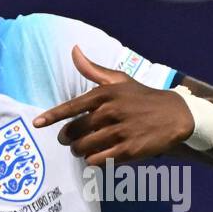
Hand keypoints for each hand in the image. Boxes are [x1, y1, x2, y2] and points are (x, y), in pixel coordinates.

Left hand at [32, 45, 193, 165]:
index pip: (71, 107)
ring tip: (84, 148)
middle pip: (73, 132)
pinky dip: (93, 160)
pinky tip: (98, 156)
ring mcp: (119, 131)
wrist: (176, 115)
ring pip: (83, 148)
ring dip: (79, 151)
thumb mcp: (119, 80)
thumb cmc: (141, 97)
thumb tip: (74, 51)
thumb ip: (93, 69)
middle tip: (70, 140)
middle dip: (67, 139)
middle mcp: (110, 112)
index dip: (52, 117)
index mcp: (105, 94)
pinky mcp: (128, 150)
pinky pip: (97, 160)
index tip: (37, 124)